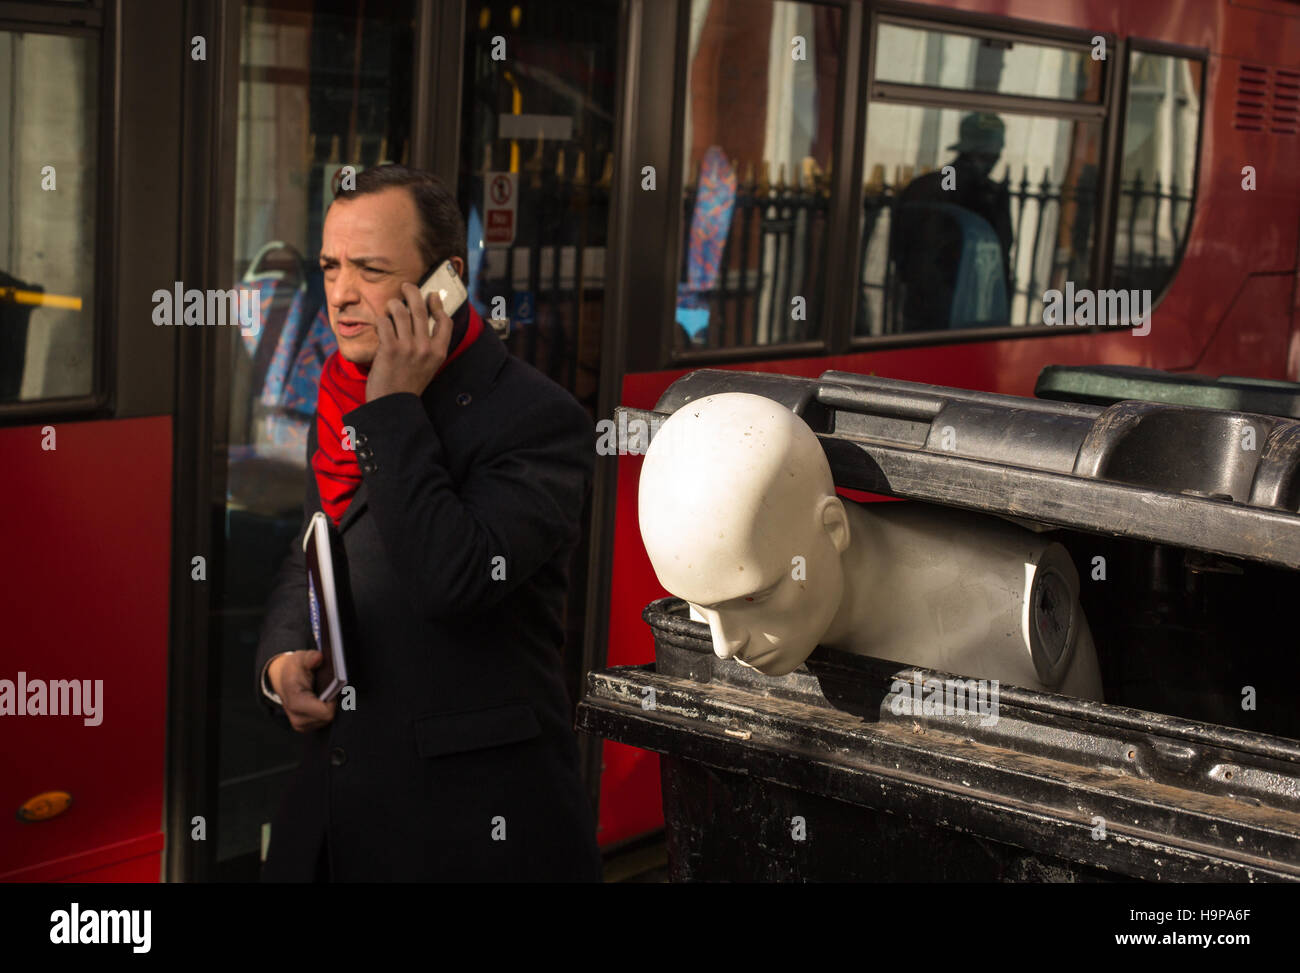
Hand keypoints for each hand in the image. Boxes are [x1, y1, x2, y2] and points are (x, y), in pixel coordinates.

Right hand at [269, 650, 337, 731]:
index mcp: (296, 702)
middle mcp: (296, 717)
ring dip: (328, 708)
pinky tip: (321, 701)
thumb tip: (318, 657)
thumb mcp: (301, 658)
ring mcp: (300, 725)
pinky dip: (324, 711)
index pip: (326, 712)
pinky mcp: (304, 727)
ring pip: (326, 721)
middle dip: (332, 703)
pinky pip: (323, 722)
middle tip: (329, 689)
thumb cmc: (294, 669)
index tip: (333, 688)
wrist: (282, 679)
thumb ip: (311, 658)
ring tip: (324, 694)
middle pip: (328, 717)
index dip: (333, 700)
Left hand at [365, 284, 453, 401]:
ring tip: (390, 306)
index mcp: (439, 352)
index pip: (444, 321)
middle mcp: (426, 348)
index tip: (431, 296)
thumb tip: (425, 321)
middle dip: (412, 292)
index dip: (438, 305)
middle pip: (421, 309)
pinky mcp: (390, 349)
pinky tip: (380, 323)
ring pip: (401, 312)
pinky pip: (384, 322)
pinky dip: (381, 320)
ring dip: (393, 304)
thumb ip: (429, 346)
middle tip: (406, 286)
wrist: (393, 404)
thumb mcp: (428, 367)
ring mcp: (408, 348)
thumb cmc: (407, 384)